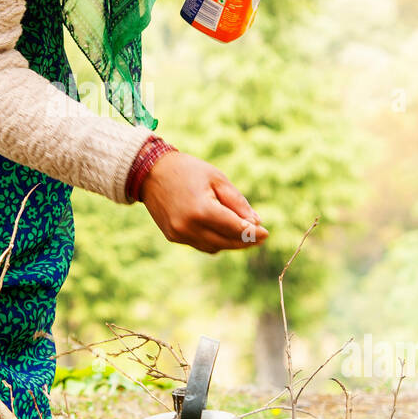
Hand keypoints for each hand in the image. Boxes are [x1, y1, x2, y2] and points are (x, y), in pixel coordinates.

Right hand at [140, 151, 268, 253]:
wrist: (150, 172)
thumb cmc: (187, 170)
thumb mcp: (217, 179)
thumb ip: (237, 202)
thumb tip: (255, 222)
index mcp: (202, 210)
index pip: (235, 229)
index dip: (254, 234)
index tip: (267, 233)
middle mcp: (189, 227)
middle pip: (226, 242)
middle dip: (245, 241)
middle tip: (259, 236)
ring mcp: (179, 234)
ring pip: (214, 247)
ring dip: (230, 242)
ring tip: (241, 231)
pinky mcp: (173, 237)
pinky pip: (200, 244)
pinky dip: (214, 240)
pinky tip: (220, 230)